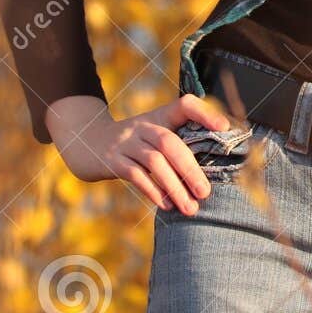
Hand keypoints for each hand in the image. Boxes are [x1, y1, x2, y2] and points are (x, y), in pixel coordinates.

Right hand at [46, 93, 238, 215]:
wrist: (86, 142)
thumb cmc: (133, 143)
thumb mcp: (152, 134)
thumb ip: (176, 144)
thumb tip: (209, 172)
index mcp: (159, 116)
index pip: (185, 105)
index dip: (205, 113)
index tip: (224, 128)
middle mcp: (143, 126)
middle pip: (170, 143)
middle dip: (190, 169)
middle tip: (205, 193)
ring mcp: (126, 142)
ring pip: (154, 162)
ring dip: (175, 186)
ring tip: (190, 207)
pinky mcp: (111, 160)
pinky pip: (135, 175)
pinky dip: (153, 191)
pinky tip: (167, 205)